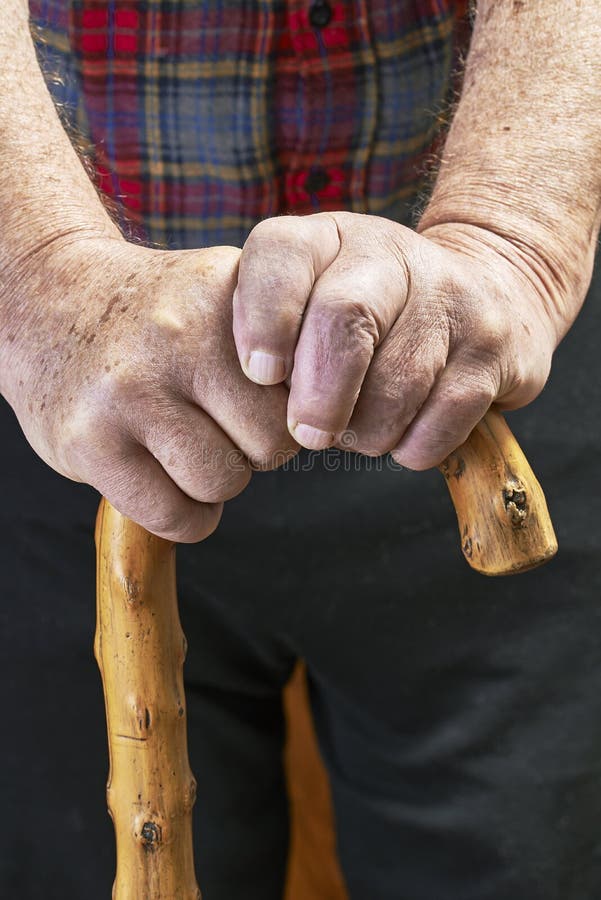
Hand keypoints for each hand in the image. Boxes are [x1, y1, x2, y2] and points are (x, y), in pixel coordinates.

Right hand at [2, 236, 296, 540]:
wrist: (50, 303)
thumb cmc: (155, 317)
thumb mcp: (219, 292)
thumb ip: (282, 335)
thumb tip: (339, 415)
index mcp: (226, 294)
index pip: (311, 385)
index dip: (297, 408)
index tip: (272, 406)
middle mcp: (178, 335)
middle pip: (274, 441)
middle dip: (258, 448)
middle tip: (222, 428)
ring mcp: (129, 390)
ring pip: (224, 480)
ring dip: (215, 480)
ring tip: (185, 445)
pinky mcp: (90, 442)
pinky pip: (176, 515)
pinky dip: (182, 513)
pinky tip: (162, 476)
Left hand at [233, 212, 560, 468]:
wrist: (492, 294)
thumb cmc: (372, 316)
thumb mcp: (315, 298)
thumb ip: (273, 333)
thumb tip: (253, 397)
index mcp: (330, 237)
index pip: (281, 253)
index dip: (263, 319)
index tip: (260, 373)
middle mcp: (393, 252)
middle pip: (344, 321)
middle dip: (318, 397)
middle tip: (309, 433)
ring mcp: (451, 296)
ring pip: (394, 389)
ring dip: (366, 433)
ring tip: (360, 428)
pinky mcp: (494, 347)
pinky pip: (437, 425)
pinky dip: (410, 447)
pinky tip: (406, 430)